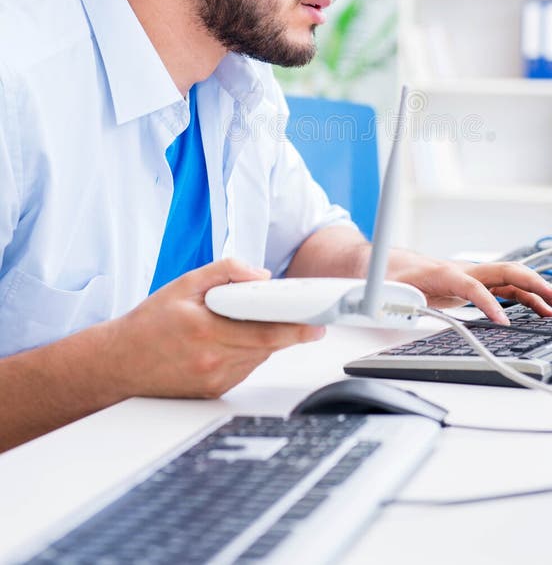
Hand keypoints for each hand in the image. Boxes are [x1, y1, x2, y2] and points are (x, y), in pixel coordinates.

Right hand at [105, 259, 323, 398]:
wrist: (120, 363)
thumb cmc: (150, 322)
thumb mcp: (184, 284)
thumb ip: (225, 272)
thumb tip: (261, 276)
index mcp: (206, 331)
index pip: (264, 332)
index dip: (296, 328)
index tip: (318, 322)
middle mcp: (212, 360)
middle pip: (269, 346)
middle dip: (293, 331)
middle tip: (314, 319)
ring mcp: (214, 380)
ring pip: (259, 357)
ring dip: (270, 340)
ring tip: (265, 321)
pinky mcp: (214, 391)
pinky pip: (246, 368)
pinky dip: (251, 352)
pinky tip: (238, 338)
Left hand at [388, 252, 551, 324]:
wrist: (389, 262)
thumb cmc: (394, 274)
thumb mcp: (391, 288)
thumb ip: (399, 299)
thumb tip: (405, 308)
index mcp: (445, 273)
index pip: (473, 286)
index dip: (489, 303)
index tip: (504, 322)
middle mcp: (464, 271)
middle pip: (503, 272)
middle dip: (530, 282)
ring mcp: (472, 275)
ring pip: (509, 278)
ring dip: (533, 289)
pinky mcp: (474, 283)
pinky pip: (505, 288)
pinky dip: (524, 296)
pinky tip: (539, 307)